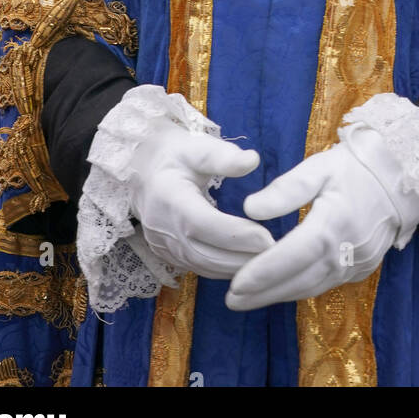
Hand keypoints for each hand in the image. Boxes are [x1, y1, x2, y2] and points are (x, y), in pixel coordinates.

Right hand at [127, 122, 274, 279]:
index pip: (204, 224)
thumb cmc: (175, 156)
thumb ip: (223, 156)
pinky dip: (223, 270)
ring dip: (235, 269)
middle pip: (205, 254)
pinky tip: (247, 265)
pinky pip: (198, 268)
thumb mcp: (197, 147)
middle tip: (277, 254)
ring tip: (268, 262)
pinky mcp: (168, 256)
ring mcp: (163, 246)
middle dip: (242, 257)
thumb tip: (252, 160)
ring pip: (202, 266)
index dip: (236, 235)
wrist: (142, 171)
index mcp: (169, 199)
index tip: (268, 238)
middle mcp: (164, 229)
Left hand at [225, 129, 418, 309]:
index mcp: (332, 224)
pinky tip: (281, 288)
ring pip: (311, 288)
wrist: (401, 177)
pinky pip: (325, 284)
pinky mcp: (362, 269)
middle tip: (232, 300)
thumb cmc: (355, 168)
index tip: (235, 284)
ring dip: (279, 295)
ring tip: (248, 299)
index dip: (262, 274)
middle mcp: (344, 252)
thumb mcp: (318, 168)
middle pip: (298, 281)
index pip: (290, 257)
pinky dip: (300, 289)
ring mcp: (356, 264)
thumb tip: (251, 209)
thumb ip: (285, 190)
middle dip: (263, 294)